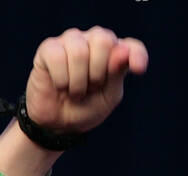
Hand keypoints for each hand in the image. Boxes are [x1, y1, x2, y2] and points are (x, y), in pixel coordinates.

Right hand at [25, 26, 147, 135]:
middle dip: (99, 71)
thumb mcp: (108, 97)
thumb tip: (123, 51)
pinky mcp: (48, 48)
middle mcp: (92, 42)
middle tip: (92, 87)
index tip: (138, 69)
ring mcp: (70, 42)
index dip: (137, 55)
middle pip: (103, 39)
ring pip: (79, 51)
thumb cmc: (87, 108)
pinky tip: (60, 86)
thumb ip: (117, 74)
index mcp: (114, 55)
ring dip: (79, 81)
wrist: (59, 124)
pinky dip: (62, 80)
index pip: (132, 47)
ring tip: (75, 91)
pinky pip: (57, 56)